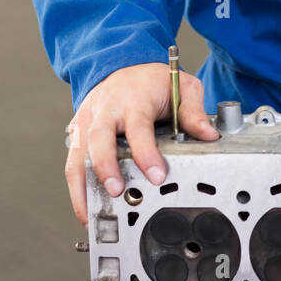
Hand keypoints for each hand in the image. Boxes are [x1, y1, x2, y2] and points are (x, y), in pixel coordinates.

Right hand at [65, 63, 218, 223]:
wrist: (121, 67)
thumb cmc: (151, 81)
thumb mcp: (181, 86)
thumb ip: (193, 111)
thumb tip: (208, 135)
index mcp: (133, 99)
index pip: (139, 127)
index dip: (146, 153)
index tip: (157, 176)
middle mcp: (106, 110)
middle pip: (99, 139)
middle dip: (105, 167)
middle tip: (116, 191)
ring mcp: (88, 121)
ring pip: (78, 154)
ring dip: (82, 186)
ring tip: (91, 214)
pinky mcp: (77, 132)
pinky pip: (72, 161)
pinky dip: (76, 186)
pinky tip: (85, 207)